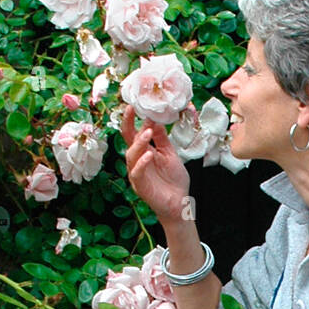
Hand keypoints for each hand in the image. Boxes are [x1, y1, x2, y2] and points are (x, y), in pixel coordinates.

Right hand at [121, 103, 190, 225]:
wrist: (180, 202)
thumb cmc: (174, 179)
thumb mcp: (169, 154)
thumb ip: (161, 138)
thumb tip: (155, 120)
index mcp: (143, 152)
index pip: (133, 134)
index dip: (131, 121)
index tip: (132, 106)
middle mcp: (137, 161)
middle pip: (128, 141)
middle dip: (129, 126)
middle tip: (134, 113)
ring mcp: (137, 173)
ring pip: (131, 155)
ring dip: (139, 143)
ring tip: (147, 133)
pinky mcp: (140, 186)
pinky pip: (137, 173)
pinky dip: (142, 163)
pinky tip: (149, 154)